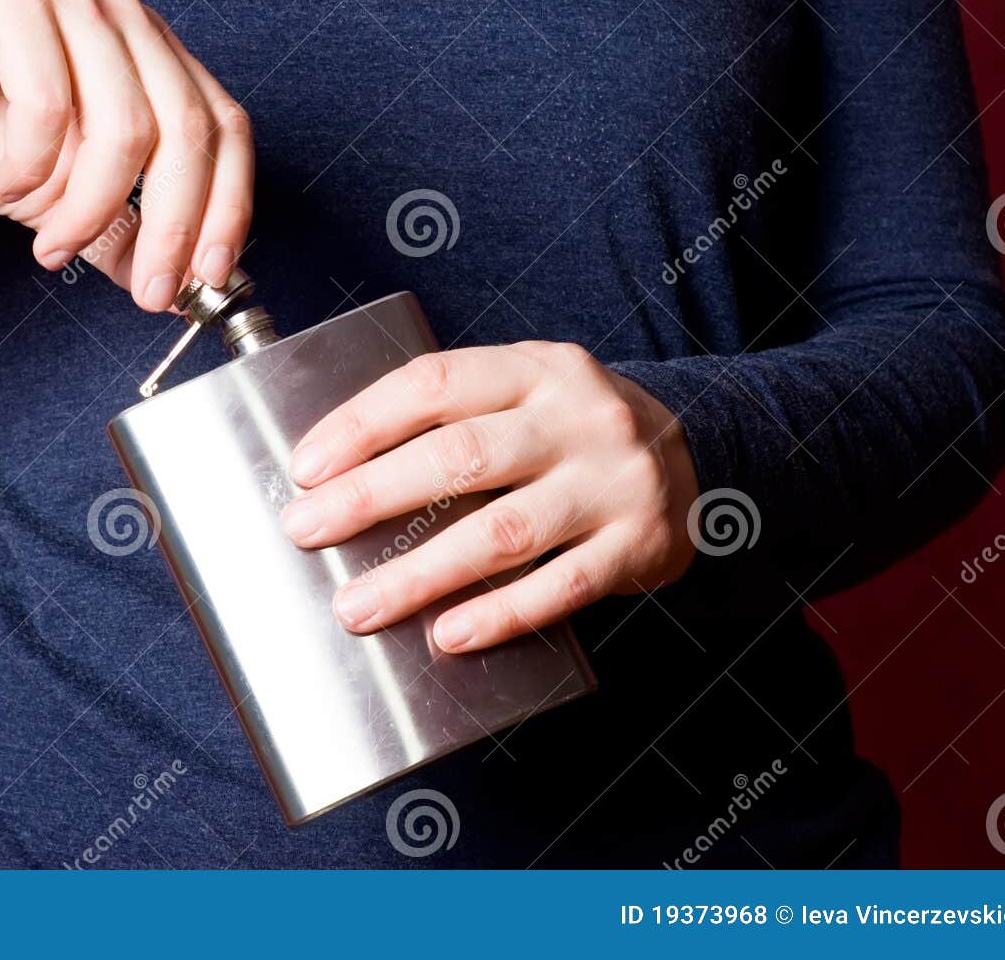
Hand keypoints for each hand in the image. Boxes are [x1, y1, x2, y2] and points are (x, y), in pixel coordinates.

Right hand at [0, 0, 251, 309]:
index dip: (228, 207)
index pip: (226, 129)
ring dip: (90, 207)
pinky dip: (33, 163)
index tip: (210, 277)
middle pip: (187, 130)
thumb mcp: (63, 202)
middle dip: (172, 226)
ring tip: (53, 246)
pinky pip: (49, 100)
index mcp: (154, 56)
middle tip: (146, 290)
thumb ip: (122, 235)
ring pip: (124, 125)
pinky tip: (10, 183)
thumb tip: (181, 292)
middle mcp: (126, 18)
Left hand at [279, 342, 699, 652]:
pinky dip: (500, 613)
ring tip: (358, 606)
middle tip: (305, 530)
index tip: (306, 467)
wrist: (699, 454)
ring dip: (419, 574)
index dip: (362, 424)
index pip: (434, 384)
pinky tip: (447, 634)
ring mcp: (612, 482)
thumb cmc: (572, 431)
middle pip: (459, 457)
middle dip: (370, 497)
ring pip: (503, 531)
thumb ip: (454, 417)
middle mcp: (577, 418)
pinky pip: (561, 587)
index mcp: (535, 369)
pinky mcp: (638, 545)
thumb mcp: (525, 392)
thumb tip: (339, 473)